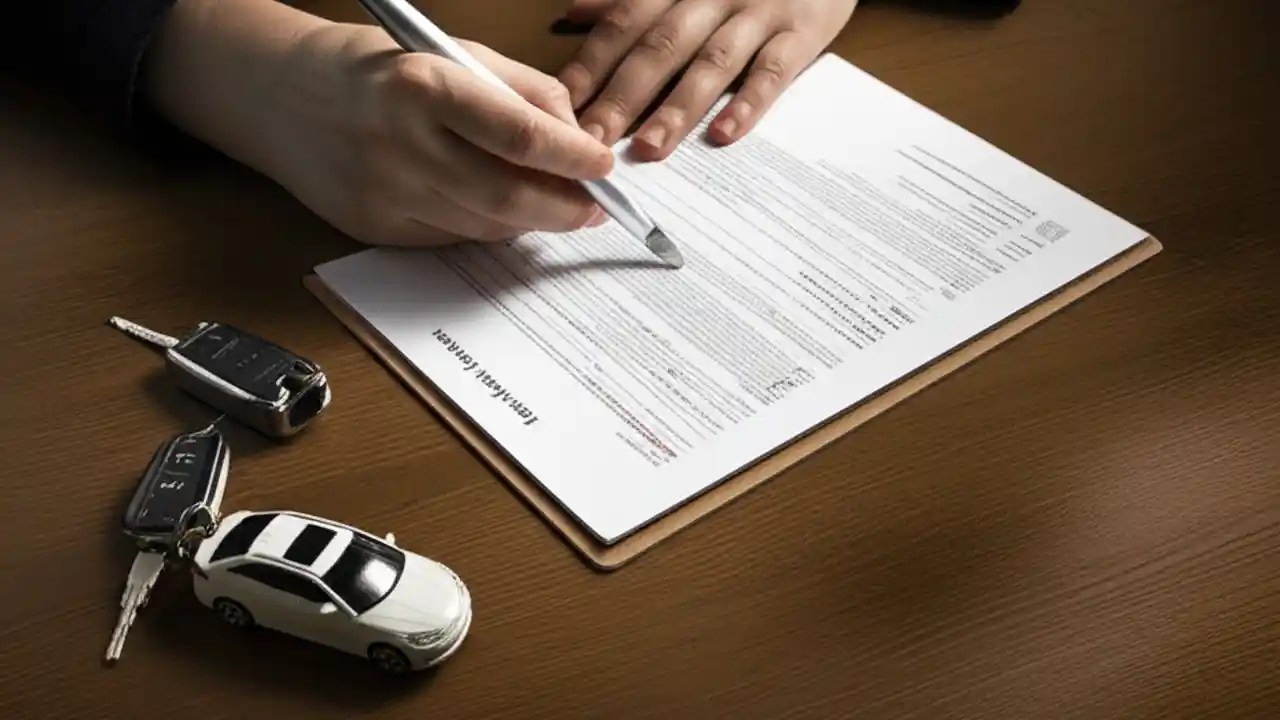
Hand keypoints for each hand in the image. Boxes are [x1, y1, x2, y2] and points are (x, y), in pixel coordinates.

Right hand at [266, 26, 616, 245]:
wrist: (277, 94)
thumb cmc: (375, 68)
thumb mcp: (450, 51)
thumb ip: (522, 91)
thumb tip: (578, 138)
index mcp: (425, 85)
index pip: (521, 136)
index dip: (574, 159)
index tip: (604, 166)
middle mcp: (401, 143)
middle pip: (509, 197)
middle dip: (566, 209)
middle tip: (594, 207)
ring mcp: (384, 193)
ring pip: (485, 226)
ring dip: (532, 222)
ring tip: (555, 206)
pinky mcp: (374, 227)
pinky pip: (452, 237)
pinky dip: (487, 227)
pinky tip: (498, 209)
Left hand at [557, 0, 858, 159]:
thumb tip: (576, 13)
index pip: (625, 24)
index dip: (592, 65)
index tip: (563, 108)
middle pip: (660, 48)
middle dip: (622, 96)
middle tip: (593, 142)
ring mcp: (758, 13)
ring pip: (711, 62)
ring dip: (677, 107)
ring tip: (648, 149)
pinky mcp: (801, 33)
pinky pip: (772, 72)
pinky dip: (748, 104)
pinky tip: (724, 136)